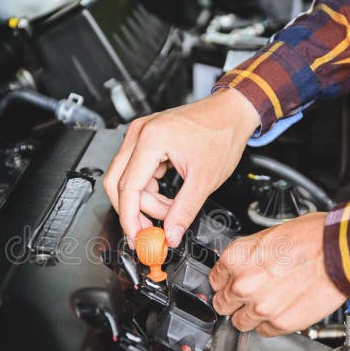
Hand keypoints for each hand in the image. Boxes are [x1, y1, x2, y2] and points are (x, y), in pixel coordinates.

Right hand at [103, 89, 259, 246]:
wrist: (232, 112)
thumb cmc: (222, 134)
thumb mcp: (204, 180)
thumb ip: (184, 211)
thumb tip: (171, 234)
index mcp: (151, 139)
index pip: (127, 187)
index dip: (129, 218)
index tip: (137, 238)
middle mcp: (140, 133)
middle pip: (117, 183)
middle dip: (134, 211)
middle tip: (150, 230)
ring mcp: (141, 134)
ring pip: (126, 179)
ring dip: (145, 201)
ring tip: (170, 210)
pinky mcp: (146, 139)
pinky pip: (136, 171)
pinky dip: (149, 190)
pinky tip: (167, 197)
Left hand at [209, 213, 346, 335]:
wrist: (340, 251)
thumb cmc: (312, 237)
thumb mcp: (268, 236)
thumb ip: (248, 257)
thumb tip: (243, 267)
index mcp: (236, 258)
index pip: (214, 280)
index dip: (226, 282)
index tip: (232, 284)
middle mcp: (243, 284)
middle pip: (222, 305)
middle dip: (234, 301)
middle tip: (250, 296)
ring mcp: (260, 306)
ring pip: (240, 322)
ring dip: (251, 316)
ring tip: (268, 304)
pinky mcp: (281, 322)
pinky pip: (265, 331)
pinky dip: (271, 324)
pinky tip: (282, 309)